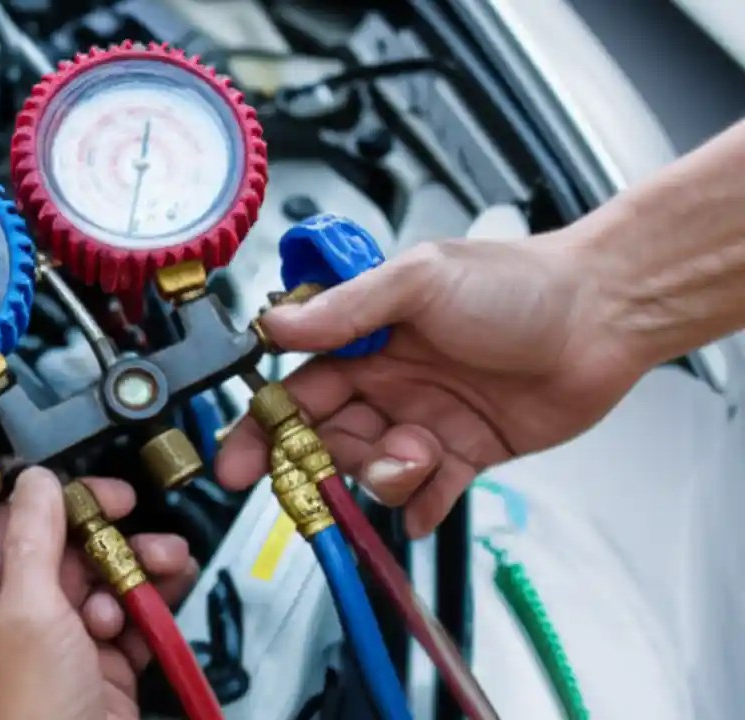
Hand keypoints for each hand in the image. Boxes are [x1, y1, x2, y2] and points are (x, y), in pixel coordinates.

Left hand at [0, 468, 198, 719]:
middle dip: (100, 538)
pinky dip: (145, 604)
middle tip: (131, 518)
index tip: (80, 488)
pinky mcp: (90, 667)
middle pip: (51, 550)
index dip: (41, 503)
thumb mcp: (28, 619)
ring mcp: (45, 646)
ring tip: (160, 563)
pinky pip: (121, 616)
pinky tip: (163, 594)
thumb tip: (35, 482)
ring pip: (93, 580)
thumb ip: (33, 541)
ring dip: (131, 568)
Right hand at [219, 231, 643, 536]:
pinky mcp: (465, 453)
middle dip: (317, 465)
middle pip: (325, 440)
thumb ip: (346, 309)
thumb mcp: (420, 281)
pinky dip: (422, 507)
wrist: (602, 314)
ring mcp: (424, 420)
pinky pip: (428, 494)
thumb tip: (275, 326)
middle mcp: (387, 382)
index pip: (296, 389)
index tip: (238, 462)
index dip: (263, 427)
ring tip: (422, 455)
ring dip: (385, 476)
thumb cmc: (514, 284)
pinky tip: (430, 506)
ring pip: (373, 470)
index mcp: (365, 339)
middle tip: (322, 478)